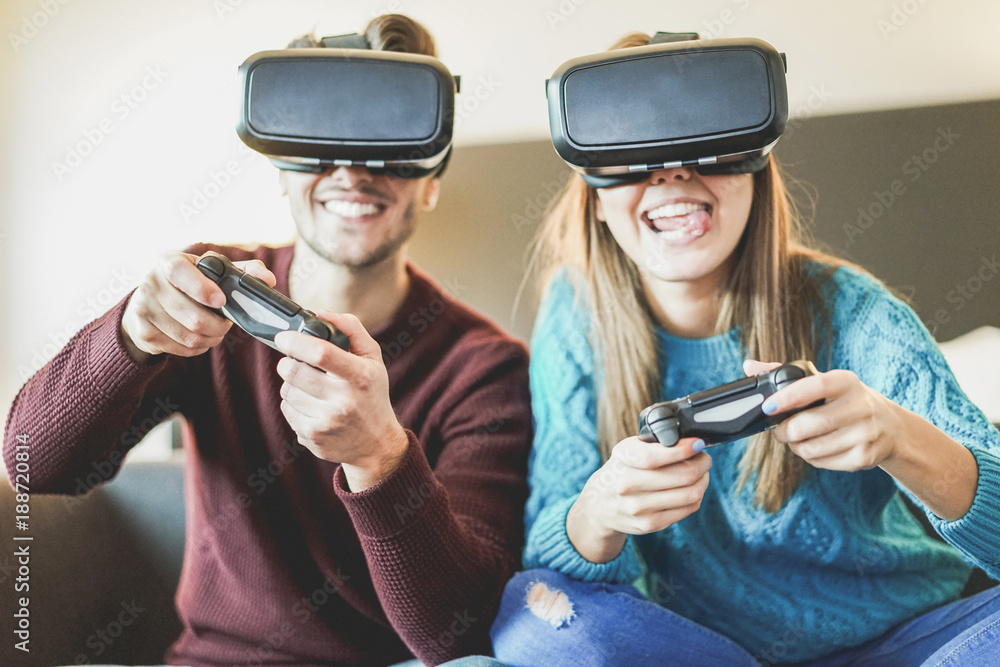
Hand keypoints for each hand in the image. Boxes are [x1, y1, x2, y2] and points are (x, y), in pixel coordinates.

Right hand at [121, 251, 275, 362]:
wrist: (147, 301)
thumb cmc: (188, 282)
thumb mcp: (209, 270)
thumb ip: (240, 271)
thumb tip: (267, 279)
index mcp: (169, 263)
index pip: (182, 274)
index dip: (203, 289)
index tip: (221, 301)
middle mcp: (151, 284)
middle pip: (193, 317)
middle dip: (219, 325)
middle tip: (227, 323)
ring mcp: (143, 309)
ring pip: (190, 337)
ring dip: (212, 338)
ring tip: (216, 330)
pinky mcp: (143, 332)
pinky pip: (182, 349)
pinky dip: (199, 347)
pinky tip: (200, 337)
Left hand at [274, 312, 407, 490]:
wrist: (376, 444)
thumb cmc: (372, 394)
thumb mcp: (373, 359)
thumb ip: (351, 329)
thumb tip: (321, 313)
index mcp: (360, 376)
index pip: (320, 353)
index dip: (295, 342)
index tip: (283, 337)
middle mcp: (343, 400)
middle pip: (293, 372)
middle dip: (287, 363)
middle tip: (296, 362)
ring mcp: (326, 421)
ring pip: (287, 391)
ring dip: (292, 384)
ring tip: (311, 388)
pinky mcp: (312, 436)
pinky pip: (287, 410)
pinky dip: (294, 404)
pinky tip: (312, 407)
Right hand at [567, 437, 710, 562]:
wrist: (599, 506)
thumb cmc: (621, 471)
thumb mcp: (627, 451)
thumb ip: (653, 444)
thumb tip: (689, 441)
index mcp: (623, 460)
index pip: (655, 456)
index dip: (683, 449)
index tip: (697, 443)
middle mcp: (627, 485)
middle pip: (682, 475)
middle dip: (701, 464)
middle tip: (704, 458)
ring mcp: (638, 508)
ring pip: (691, 494)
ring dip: (703, 480)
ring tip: (701, 473)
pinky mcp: (650, 524)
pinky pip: (688, 509)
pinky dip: (697, 496)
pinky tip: (692, 488)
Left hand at [743, 359, 903, 471]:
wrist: (890, 427)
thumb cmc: (846, 400)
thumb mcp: (824, 382)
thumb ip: (785, 373)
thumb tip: (749, 365)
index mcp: (847, 382)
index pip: (815, 386)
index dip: (788, 397)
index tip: (767, 406)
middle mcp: (860, 406)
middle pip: (805, 426)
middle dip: (783, 431)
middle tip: (780, 430)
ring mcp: (865, 434)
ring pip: (810, 448)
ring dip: (795, 446)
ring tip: (798, 439)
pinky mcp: (864, 458)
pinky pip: (821, 462)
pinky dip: (811, 457)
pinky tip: (817, 447)